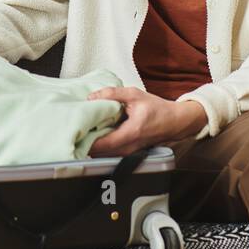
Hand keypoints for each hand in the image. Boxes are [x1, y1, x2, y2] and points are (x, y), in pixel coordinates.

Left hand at [84, 88, 206, 156]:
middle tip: (75, 130)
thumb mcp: (134, 94)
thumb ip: (112, 94)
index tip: (75, 132)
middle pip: (99, 152)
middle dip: (86, 142)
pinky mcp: (128, 153)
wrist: (174, 121)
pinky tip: (95, 135)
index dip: (86, 141)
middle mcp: (129, 147)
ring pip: (103, 155)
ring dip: (92, 145)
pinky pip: (110, 153)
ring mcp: (128, 153)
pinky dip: (101, 146)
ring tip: (83, 132)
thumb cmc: (157, 109)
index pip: (102, 144)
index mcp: (130, 133)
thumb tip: (91, 97)